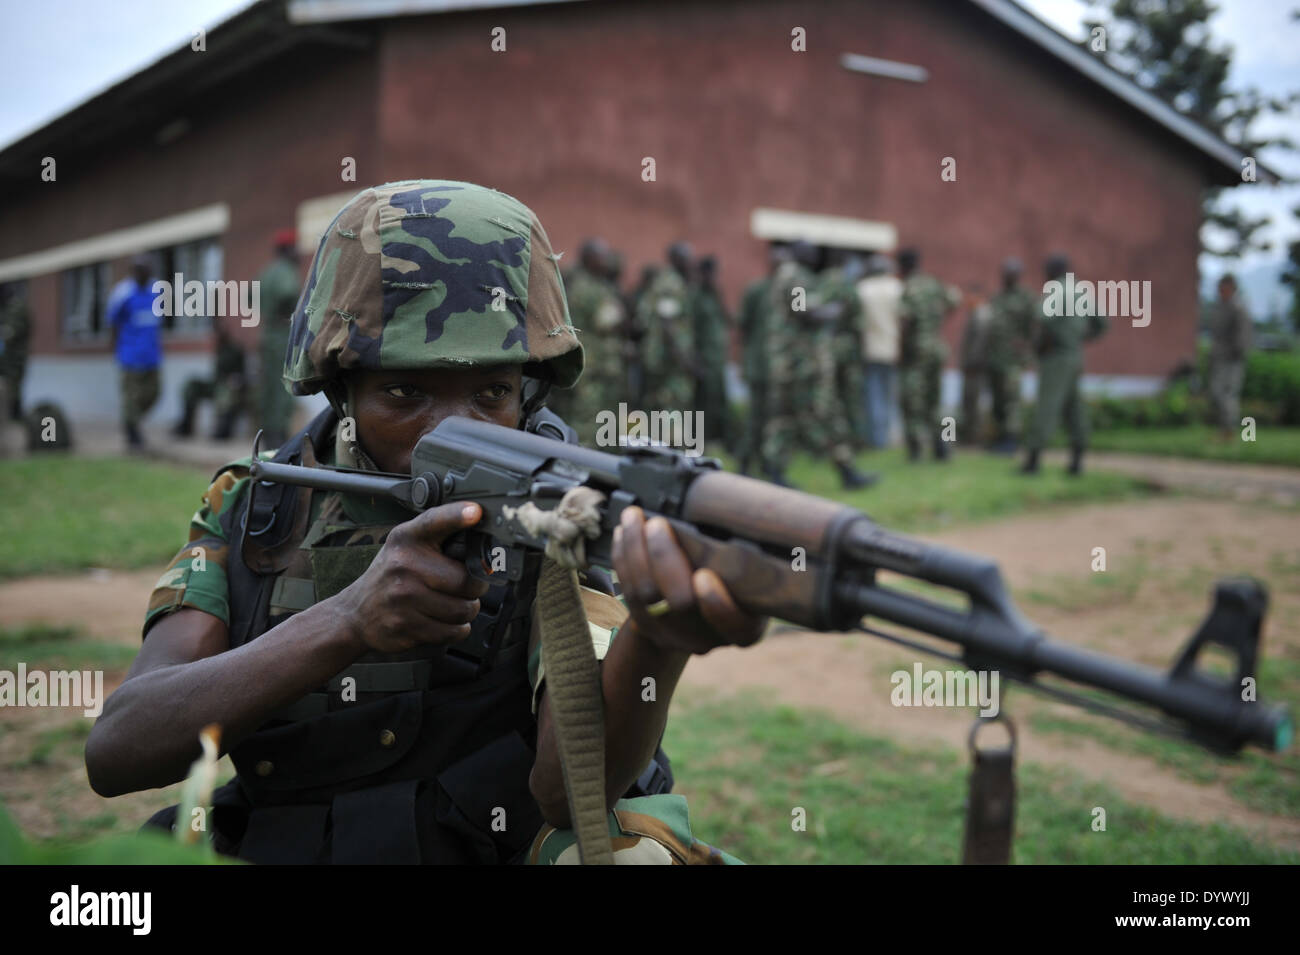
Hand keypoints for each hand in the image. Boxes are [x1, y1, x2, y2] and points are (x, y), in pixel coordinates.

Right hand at [333, 502, 489, 654]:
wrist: (356, 611)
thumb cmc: (392, 575)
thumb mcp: (406, 546)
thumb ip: (439, 537)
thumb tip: (480, 530)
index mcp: (407, 539)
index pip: (435, 521)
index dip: (457, 515)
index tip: (476, 511)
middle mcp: (404, 565)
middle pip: (467, 581)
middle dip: (474, 588)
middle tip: (464, 587)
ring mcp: (403, 597)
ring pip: (464, 610)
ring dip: (466, 611)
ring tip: (451, 604)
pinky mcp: (405, 626)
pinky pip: (453, 632)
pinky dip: (456, 630)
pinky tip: (441, 620)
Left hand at [611, 506, 765, 654]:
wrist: (700, 618)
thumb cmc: (738, 583)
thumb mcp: (756, 576)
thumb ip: (749, 557)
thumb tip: (747, 507)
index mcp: (745, 627)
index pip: (736, 626)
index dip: (718, 605)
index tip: (704, 575)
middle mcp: (708, 637)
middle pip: (681, 604)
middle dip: (664, 559)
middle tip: (657, 523)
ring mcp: (672, 635)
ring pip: (646, 597)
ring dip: (635, 550)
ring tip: (634, 516)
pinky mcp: (644, 625)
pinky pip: (628, 592)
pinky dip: (622, 558)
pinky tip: (623, 533)